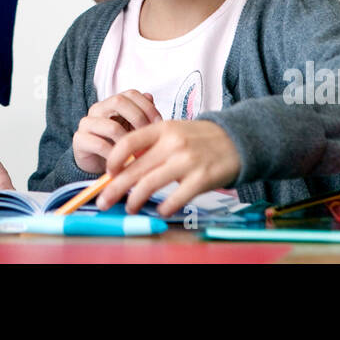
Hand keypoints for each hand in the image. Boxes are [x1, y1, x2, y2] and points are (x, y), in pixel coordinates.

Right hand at [72, 89, 160, 174]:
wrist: (96, 164)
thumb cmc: (117, 144)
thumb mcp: (132, 129)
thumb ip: (142, 114)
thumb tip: (150, 97)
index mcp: (111, 102)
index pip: (131, 94)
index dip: (147, 106)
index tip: (159, 124)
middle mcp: (97, 108)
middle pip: (119, 102)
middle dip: (139, 119)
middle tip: (148, 138)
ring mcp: (87, 123)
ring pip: (111, 126)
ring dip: (128, 143)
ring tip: (138, 155)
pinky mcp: (79, 140)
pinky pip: (100, 145)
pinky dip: (115, 156)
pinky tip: (124, 164)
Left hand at [95, 119, 240, 216]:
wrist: (236, 140)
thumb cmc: (199, 138)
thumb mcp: (173, 130)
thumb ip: (151, 145)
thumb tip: (123, 167)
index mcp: (163, 129)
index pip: (128, 142)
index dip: (113, 159)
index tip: (108, 172)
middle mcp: (173, 144)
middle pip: (134, 169)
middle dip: (115, 188)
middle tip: (104, 201)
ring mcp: (187, 161)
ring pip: (149, 185)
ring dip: (134, 200)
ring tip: (130, 207)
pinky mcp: (201, 179)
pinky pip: (175, 198)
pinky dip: (164, 208)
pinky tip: (160, 210)